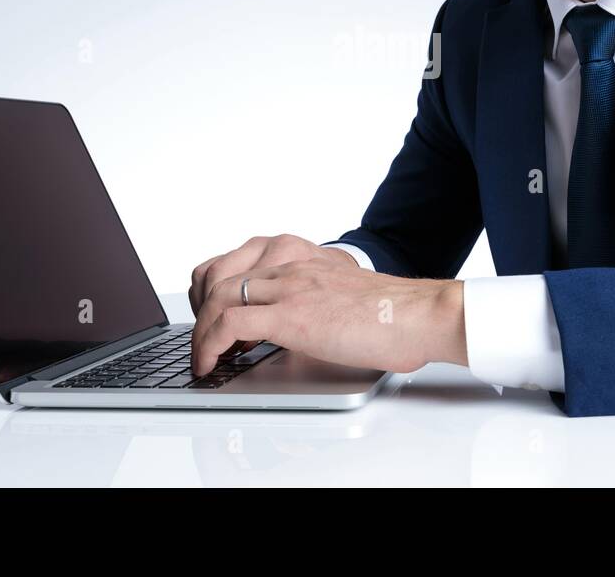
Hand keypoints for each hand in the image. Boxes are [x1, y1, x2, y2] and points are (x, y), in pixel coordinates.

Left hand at [189, 252, 465, 377]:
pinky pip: (229, 324)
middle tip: (202, 337)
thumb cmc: (388, 310)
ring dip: (199, 331)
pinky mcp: (290, 314)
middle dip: (198, 309)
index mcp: (300, 250)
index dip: (211, 288)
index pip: (234, 258)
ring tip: (203, 356)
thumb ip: (309, 291)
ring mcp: (288, 284)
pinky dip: (208, 346)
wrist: (416, 315)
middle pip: (216, 273)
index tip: (210, 314)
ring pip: (216, 296)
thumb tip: (286, 320)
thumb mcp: (337, 287)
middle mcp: (288, 259)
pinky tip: (210, 364)